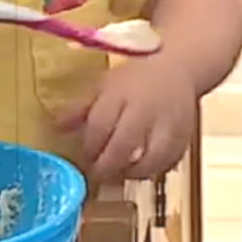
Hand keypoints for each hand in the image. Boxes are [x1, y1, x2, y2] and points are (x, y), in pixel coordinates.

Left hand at [57, 54, 196, 181]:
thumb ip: (81, 107)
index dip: (89, 146)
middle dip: (106, 166)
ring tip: (119, 175)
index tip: (84, 156)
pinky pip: (169, 162)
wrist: (179, 65)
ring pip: (150, 159)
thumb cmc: (136, 77)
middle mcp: (146, 109)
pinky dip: (154, 171)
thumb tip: (56, 128)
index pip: (100, 125)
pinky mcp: (185, 135)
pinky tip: (141, 171)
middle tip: (97, 174)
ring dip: (130, 173)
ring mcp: (169, 124)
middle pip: (123, 146)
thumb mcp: (106, 84)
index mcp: (121, 93)